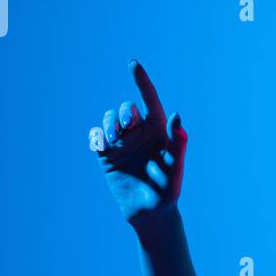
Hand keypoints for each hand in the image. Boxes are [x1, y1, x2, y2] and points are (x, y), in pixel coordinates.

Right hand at [88, 60, 186, 226]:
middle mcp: (139, 133)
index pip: (149, 99)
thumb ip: (178, 142)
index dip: (141, 81)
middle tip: (127, 126)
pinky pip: (97, 137)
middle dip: (124, 113)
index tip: (133, 64)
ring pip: (109, 119)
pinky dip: (96, 137)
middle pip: (126, 109)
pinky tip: (101, 146)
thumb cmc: (168, 189)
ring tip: (113, 139)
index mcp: (158, 130)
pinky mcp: (107, 156)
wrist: (150, 212)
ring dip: (109, 123)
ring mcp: (122, 143)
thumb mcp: (176, 166)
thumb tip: (177, 115)